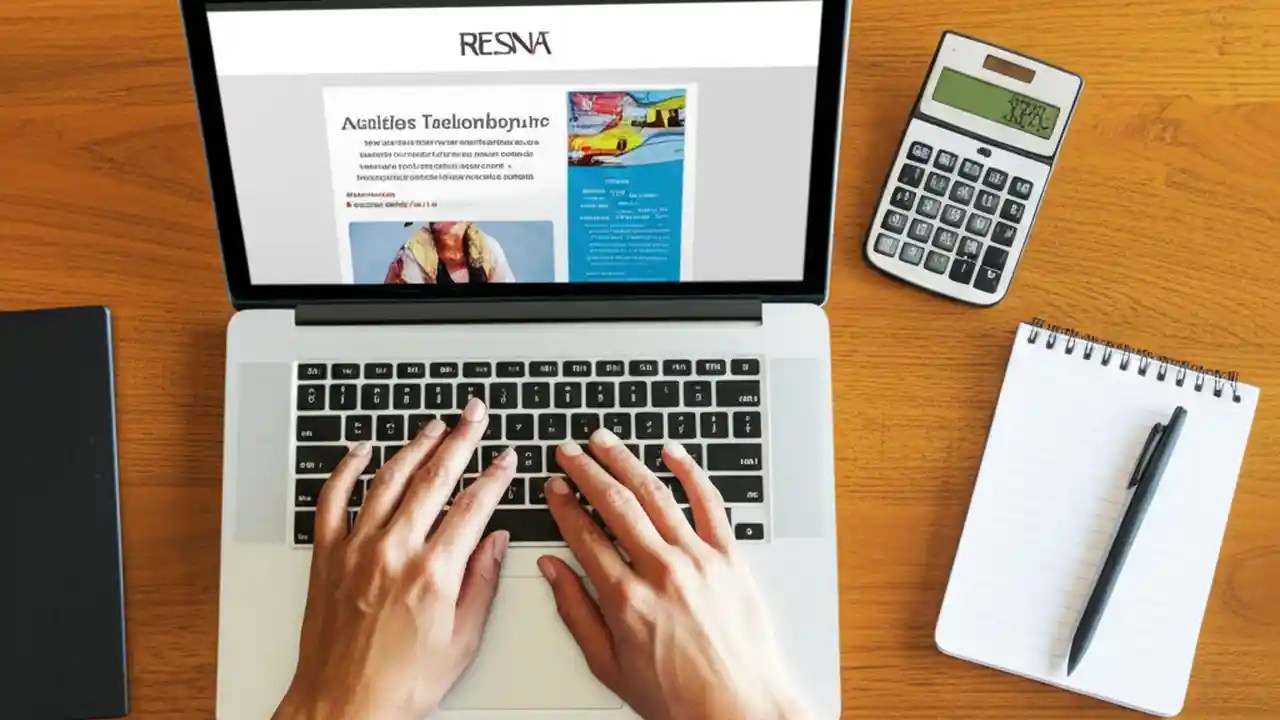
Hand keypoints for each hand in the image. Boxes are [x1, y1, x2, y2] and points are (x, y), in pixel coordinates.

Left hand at [275, 399, 513, 719]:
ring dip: (414, 446)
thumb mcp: (462, 640)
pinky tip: (361, 450)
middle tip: (474, 415)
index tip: (506, 458)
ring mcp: (356, 549)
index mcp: (434, 573)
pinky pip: (332, 499)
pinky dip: (346, 469)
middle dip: (460, 439)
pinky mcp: (327, 556)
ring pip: (388, 479)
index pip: (473, 506)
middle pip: (434, 478)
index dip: (494, 476)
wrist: (343, 707)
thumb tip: (494, 542)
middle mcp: (393, 552)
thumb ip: (481, 584)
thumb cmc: (400, 684)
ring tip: (433, 426)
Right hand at [538, 430, 809, 719]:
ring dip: (625, 461)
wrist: (739, 711)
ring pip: (655, 494)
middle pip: (614, 503)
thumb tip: (551, 570)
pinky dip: (690, 472)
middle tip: (568, 452)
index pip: (584, 535)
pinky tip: (671, 452)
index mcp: (625, 599)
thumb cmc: (678, 697)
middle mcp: (661, 571)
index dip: (563, 505)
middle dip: (585, 471)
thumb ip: (575, 612)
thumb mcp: (609, 665)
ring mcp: (699, 560)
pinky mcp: (730, 558)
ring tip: (604, 441)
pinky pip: (709, 502)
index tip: (553, 487)